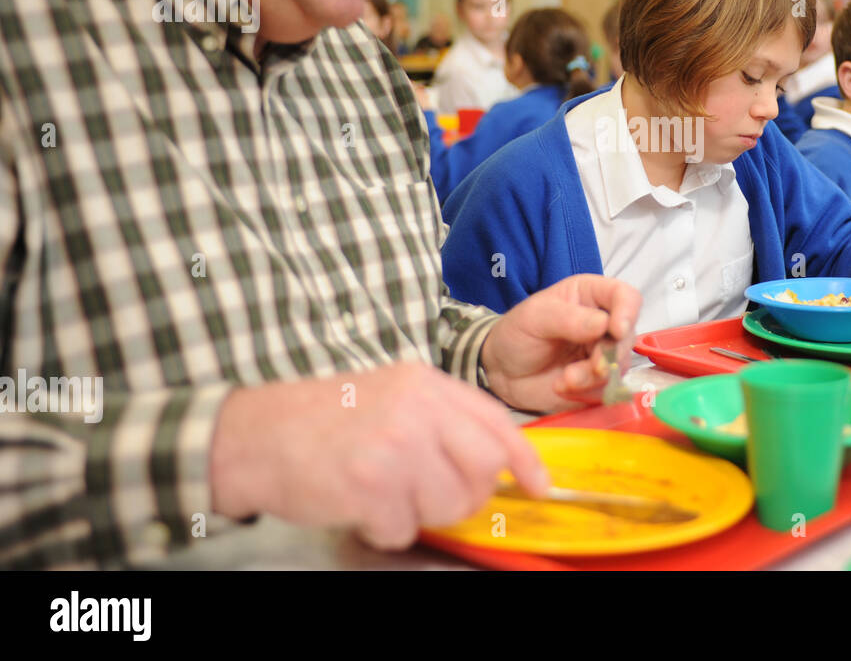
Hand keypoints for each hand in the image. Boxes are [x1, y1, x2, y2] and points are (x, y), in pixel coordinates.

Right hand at [209, 363, 547, 549]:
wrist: (252, 435)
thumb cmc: (323, 419)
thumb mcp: (390, 393)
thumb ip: (440, 418)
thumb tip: (491, 458)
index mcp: (425, 383)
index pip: (495, 422)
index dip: (523, 458)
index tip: (537, 483)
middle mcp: (416, 409)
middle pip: (481, 468)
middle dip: (466, 493)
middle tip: (431, 494)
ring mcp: (395, 445)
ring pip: (447, 503)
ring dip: (417, 512)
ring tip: (383, 492)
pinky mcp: (370, 483)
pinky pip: (402, 527)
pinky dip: (382, 527)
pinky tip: (358, 503)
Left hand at [480, 274, 641, 411]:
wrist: (501, 372)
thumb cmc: (517, 333)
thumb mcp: (535, 317)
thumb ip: (567, 318)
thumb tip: (604, 323)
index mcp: (591, 296)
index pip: (625, 296)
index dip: (628, 311)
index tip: (617, 330)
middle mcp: (604, 323)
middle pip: (627, 336)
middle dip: (610, 355)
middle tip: (592, 367)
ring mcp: (603, 354)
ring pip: (620, 366)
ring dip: (595, 377)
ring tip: (566, 379)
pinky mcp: (598, 382)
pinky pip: (607, 389)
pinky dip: (588, 392)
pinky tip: (563, 387)